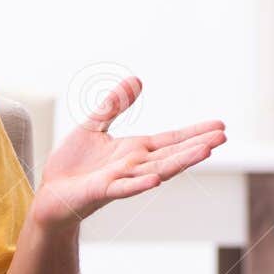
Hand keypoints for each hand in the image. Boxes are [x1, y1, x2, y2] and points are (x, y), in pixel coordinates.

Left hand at [32, 75, 225, 228]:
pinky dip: (139, 185)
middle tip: (223, 136)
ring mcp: (120, 179)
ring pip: (156, 170)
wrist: (50, 193)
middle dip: (197, 145)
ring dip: (180, 162)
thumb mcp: (94, 125)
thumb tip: (137, 80)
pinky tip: (157, 180)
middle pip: (171, 154)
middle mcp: (134, 166)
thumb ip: (114, 105)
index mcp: (134, 151)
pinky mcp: (102, 191)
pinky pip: (124, 188)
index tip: (220, 127)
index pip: (171, 140)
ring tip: (205, 151)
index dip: (194, 133)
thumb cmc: (72, 164)